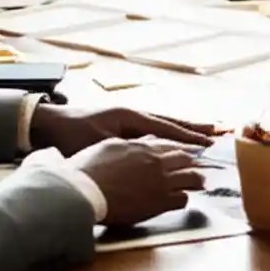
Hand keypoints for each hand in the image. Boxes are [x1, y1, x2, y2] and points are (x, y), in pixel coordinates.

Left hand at [29, 104, 215, 156]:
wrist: (51, 124)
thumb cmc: (72, 137)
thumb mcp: (99, 145)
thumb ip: (125, 150)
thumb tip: (150, 157)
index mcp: (131, 117)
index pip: (166, 128)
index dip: (187, 137)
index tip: (208, 143)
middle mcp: (134, 114)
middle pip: (171, 121)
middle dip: (195, 128)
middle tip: (218, 130)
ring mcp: (130, 117)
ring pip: (164, 122)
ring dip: (185, 127)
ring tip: (206, 130)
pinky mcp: (124, 122)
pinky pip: (154, 126)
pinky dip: (170, 130)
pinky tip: (177, 135)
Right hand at [70, 138, 204, 225]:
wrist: (85, 192)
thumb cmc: (89, 169)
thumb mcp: (109, 146)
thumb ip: (129, 145)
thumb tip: (140, 144)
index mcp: (143, 146)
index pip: (170, 144)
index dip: (180, 147)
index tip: (187, 149)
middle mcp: (156, 162)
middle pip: (185, 158)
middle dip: (192, 161)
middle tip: (196, 166)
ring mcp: (161, 182)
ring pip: (191, 177)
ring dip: (196, 179)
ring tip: (200, 182)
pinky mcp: (159, 202)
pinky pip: (182, 199)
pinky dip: (184, 198)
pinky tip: (182, 199)